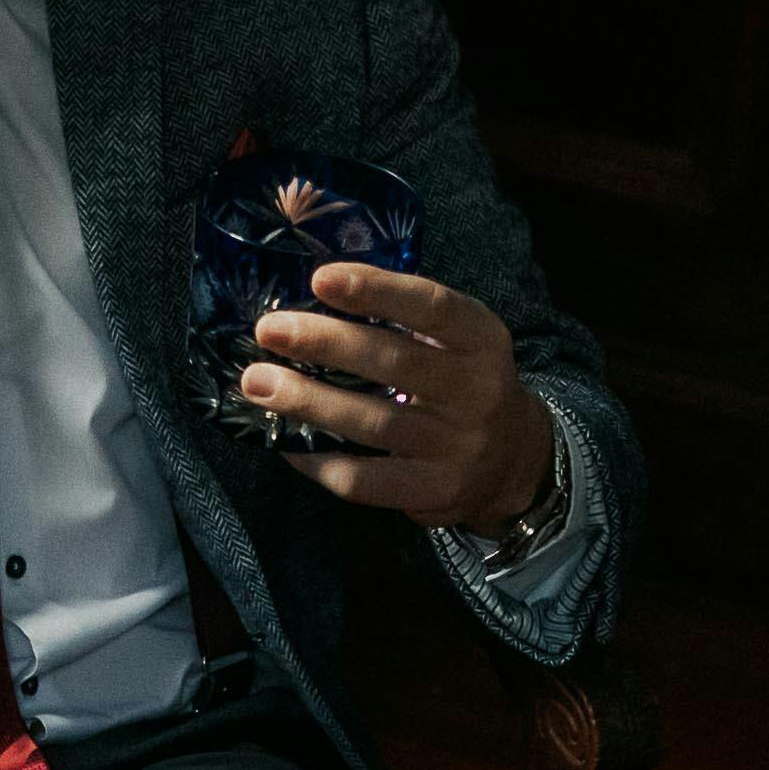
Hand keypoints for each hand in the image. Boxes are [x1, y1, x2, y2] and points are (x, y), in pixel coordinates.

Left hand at [233, 262, 556, 533]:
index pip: (432, 307)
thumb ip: (406, 317)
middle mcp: (476, 391)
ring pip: (372, 422)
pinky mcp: (433, 491)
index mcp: (481, 339)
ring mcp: (456, 446)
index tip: (320, 278)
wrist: (511, 460)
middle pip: (394, 362)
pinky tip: (284, 441)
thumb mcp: (456, 339)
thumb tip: (315, 292)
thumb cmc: (461, 382)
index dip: (376, 290)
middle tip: (269, 330)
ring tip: (257, 382)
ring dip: (308, 401)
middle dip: (325, 343)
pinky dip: (318, 459)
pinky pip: (364, 480)